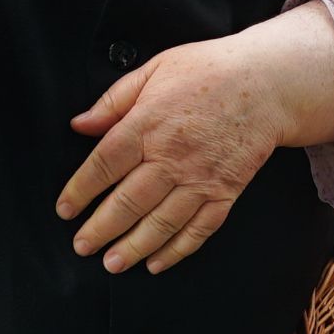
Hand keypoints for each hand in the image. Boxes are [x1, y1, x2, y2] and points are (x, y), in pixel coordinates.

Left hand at [55, 35, 296, 275]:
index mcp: (149, 123)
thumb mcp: (155, 69)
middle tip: (82, 246)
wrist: (268, 82)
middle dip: (100, 229)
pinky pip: (199, 229)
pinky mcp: (226, 191)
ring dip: (133, 247)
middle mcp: (172, 155)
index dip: (80, 191)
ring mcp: (201, 177)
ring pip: (160, 223)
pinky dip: (176, 250)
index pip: (104, 164)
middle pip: (127, 202)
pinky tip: (157, 262)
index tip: (65, 210)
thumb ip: (113, 100)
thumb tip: (80, 124)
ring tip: (112, 264)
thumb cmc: (210, 70)